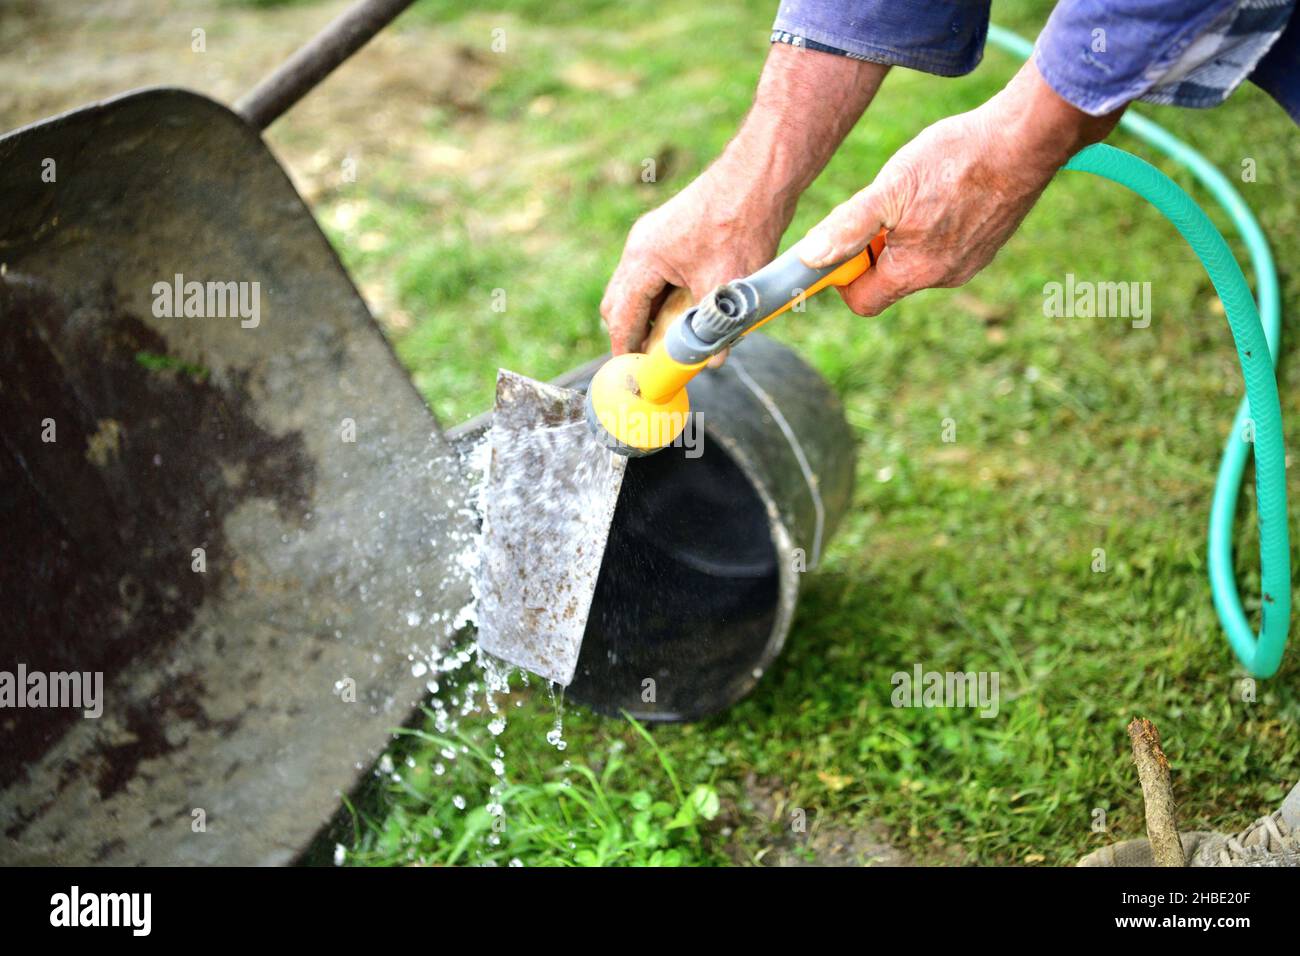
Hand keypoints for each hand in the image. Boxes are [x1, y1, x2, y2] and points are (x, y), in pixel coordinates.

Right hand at [600, 169, 788, 364]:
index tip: (632, 373)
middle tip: (650, 363)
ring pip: (638, 289)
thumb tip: (711, 361)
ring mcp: (655, 237)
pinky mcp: (672, 234)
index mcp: (643, 258)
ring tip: (671, 343)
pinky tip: (688, 313)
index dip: (624, 348)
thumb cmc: (742, 224)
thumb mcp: (727, 286)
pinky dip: (664, 299)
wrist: (761, 175)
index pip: (620, 315)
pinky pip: (656, 276)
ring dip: (650, 316)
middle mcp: (641, 246)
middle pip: (620, 302)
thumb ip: (713, 327)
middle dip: (632, 334)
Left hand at [797, 60, 1123, 315]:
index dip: (844, 277)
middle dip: (876, 250)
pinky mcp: (988, 244)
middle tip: (886, 207)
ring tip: (919, 193)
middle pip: (890, 281)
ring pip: (919, 262)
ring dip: (906, 235)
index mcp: (914, 273)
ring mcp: (970, 263)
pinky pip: (947, 247)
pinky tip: (944, 191)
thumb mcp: (889, 190)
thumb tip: (809, 258)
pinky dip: (935, 226)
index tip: (845, 243)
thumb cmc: (955, 161)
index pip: (863, 302)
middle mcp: (943, 278)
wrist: (1025, 140)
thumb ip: (848, 226)